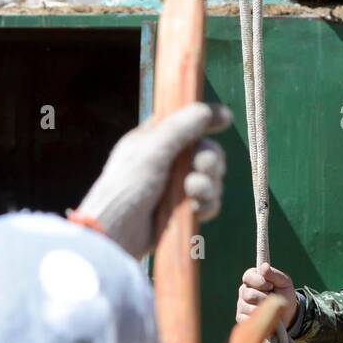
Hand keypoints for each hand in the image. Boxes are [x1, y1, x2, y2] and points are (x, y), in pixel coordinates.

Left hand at [77, 102, 231, 257]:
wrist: (117, 232)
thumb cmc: (126, 187)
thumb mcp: (151, 151)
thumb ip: (180, 128)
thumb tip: (206, 110)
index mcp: (156, 138)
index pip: (187, 121)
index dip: (207, 119)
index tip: (225, 119)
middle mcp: (168, 160)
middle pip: (207, 151)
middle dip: (209, 159)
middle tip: (202, 167)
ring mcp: (177, 186)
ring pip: (212, 178)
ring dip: (207, 184)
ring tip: (192, 192)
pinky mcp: (183, 210)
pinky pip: (210, 202)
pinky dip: (207, 204)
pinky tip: (195, 209)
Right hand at [236, 261, 298, 327]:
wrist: (288, 315)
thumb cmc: (284, 295)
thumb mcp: (284, 283)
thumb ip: (274, 274)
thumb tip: (264, 266)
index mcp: (252, 278)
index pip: (248, 277)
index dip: (259, 282)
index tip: (270, 286)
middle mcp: (244, 290)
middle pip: (249, 294)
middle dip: (265, 298)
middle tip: (273, 299)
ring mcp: (241, 304)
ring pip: (250, 308)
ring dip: (264, 310)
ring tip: (271, 308)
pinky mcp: (241, 318)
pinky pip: (247, 319)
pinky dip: (260, 319)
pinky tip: (265, 318)